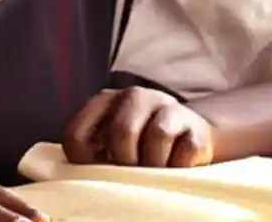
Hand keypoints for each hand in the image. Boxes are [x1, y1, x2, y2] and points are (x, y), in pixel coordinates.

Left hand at [63, 87, 214, 168]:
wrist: (188, 136)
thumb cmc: (138, 146)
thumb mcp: (108, 143)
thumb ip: (92, 151)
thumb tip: (81, 176)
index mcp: (104, 101)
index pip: (76, 133)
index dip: (82, 160)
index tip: (96, 168)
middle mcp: (134, 96)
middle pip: (122, 131)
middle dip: (124, 160)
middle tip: (131, 168)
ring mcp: (168, 106)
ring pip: (157, 136)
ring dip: (154, 163)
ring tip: (154, 166)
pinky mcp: (195, 127)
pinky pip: (184, 152)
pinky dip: (177, 167)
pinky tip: (174, 164)